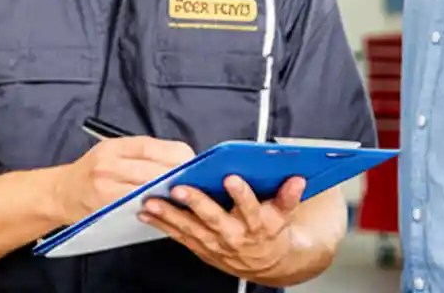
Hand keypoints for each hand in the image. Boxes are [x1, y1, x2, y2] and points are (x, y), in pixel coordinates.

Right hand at [50, 137, 195, 224]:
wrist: (60, 193)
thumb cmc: (92, 174)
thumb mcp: (114, 155)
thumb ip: (142, 156)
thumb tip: (182, 162)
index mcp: (118, 145)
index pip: (158, 147)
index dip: (181, 158)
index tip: (193, 167)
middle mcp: (111, 159)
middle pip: (158, 168)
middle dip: (180, 179)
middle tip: (193, 187)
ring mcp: (106, 181)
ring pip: (150, 187)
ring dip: (169, 194)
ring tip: (180, 198)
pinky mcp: (104, 201)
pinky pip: (137, 203)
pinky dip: (153, 206)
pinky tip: (161, 209)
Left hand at [139, 175, 306, 279]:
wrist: (266, 264)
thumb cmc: (271, 232)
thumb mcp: (284, 215)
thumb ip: (288, 197)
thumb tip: (297, 179)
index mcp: (257, 224)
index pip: (251, 208)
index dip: (242, 194)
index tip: (232, 178)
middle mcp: (235, 235)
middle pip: (215, 218)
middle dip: (197, 203)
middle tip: (180, 188)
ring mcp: (215, 244)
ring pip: (191, 228)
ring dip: (170, 215)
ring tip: (153, 201)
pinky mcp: (201, 248)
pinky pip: (179, 236)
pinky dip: (162, 225)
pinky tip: (147, 213)